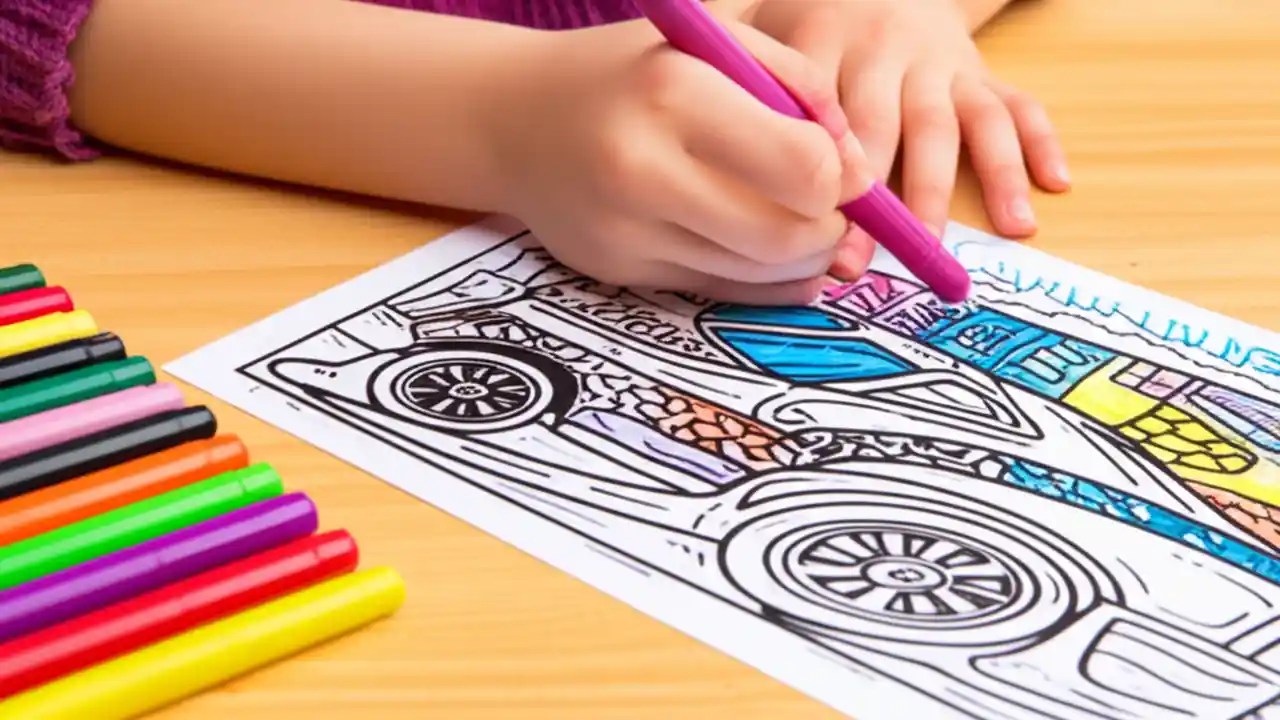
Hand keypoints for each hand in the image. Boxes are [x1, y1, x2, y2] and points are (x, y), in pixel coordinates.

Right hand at [488, 14, 877, 303]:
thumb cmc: (628, 72)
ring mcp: (626, 231)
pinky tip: (772, 256)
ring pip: (757, 274)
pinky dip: (764, 283)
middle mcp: (643, 169)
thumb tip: (859, 170)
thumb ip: (797, 86)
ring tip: (801, 225)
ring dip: (802, 259)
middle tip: (831, 209)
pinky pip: (720, 293)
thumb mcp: (713, 43)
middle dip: (830, 229)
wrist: (511, 119)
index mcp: (673, 94)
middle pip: (786, 236)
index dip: (840, 175)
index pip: (801, 167)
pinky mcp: (619, 271)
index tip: (837, 165)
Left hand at [746, 0, 1070, 272]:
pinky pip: (1017, 104)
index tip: (821, 235)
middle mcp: (888, 49)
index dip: (827, 178)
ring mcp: (941, 63)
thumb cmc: (810, 26)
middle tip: (888, 262)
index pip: (828, 117)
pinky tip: (1055, 187)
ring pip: (961, 124)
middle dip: (893, 202)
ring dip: (981, 182)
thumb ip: (748, 91)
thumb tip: (733, 165)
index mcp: (826, 40)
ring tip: (1002, 235)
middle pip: (895, 129)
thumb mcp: (764, 37)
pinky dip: (1039, 143)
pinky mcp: (980, 71)